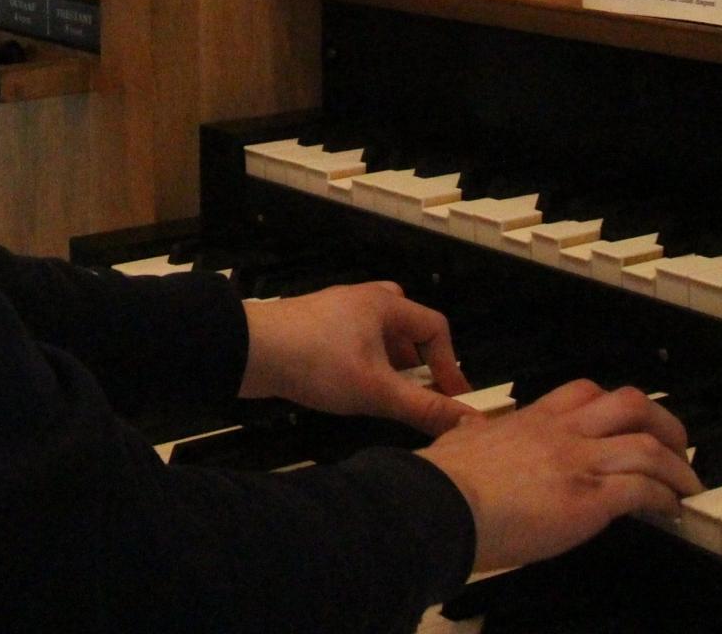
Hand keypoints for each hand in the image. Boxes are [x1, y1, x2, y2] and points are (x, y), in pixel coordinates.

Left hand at [239, 281, 472, 436]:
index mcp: (384, 305)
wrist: (251, 351)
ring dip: (391, 362)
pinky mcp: (314, 327)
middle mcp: (363, 300)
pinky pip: (354, 340)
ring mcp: (336, 311)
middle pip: (407, 324)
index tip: (450, 400)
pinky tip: (353, 388)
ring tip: (388, 394)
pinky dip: (365, 362)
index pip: (435, 326)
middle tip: (419, 390)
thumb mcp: (376, 390)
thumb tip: (470, 421)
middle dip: (420, 359)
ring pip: (378, 333)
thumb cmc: (318, 363)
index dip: (448, 364)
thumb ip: (424, 408)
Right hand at [417, 378, 701, 572]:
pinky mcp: (588, 498)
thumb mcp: (461, 441)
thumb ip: (474, 435)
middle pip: (630, 404)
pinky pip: (644, 489)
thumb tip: (465, 434)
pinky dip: (667, 497)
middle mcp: (561, 432)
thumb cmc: (444, 482)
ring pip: (647, 444)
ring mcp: (577, 461)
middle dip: (663, 423)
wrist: (442, 504)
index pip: (586, 393)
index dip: (617, 406)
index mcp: (533, 419)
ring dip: (677, 464)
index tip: (630, 423)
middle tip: (677, 444)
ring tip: (687, 483)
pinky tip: (673, 509)